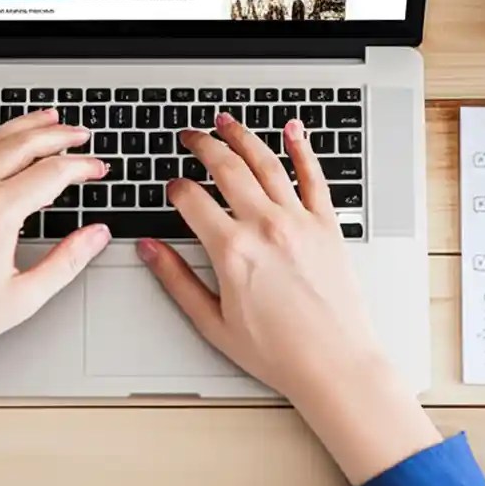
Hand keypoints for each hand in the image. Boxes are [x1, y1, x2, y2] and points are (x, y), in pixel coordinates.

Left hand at [0, 109, 110, 419]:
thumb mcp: (23, 297)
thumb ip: (67, 261)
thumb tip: (96, 236)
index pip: (53, 173)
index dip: (82, 167)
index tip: (98, 169)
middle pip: (23, 145)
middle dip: (58, 135)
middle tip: (80, 134)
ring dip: (19, 125)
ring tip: (44, 119)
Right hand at [137, 113, 441, 485]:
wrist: (335, 363)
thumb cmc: (279, 352)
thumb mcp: (213, 322)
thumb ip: (176, 280)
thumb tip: (149, 250)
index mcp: (232, 251)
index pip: (192, 200)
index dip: (175, 188)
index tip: (172, 186)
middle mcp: (266, 226)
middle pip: (227, 168)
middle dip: (203, 146)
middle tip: (191, 136)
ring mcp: (299, 221)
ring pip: (266, 162)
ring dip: (243, 136)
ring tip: (227, 122)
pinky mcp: (327, 225)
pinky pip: (313, 176)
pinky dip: (302, 148)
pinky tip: (293, 130)